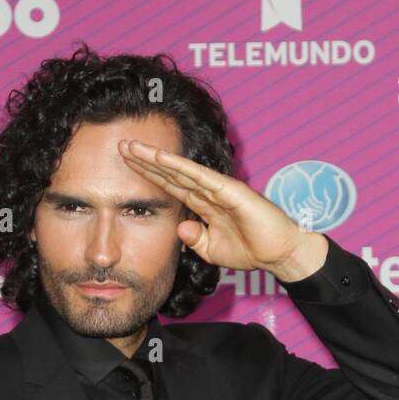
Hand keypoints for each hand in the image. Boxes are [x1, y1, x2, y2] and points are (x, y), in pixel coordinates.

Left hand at [118, 137, 328, 280]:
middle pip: (169, 172)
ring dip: (155, 157)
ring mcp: (218, 188)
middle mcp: (207, 191)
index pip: (169, 185)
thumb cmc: (250, 250)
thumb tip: (179, 227)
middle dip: (144, 160)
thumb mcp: (212, 250)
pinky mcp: (230, 190)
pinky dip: (180, 166)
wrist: (278, 254)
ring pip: (180, 169)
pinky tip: (161, 157)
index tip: (125, 165)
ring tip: (132, 146)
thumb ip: (194, 239)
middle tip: (120, 145)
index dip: (147, 174)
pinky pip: (200, 177)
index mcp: (203, 204)